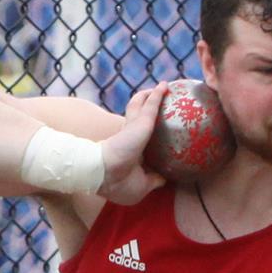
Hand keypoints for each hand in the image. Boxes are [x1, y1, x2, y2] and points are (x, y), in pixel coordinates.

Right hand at [96, 83, 169, 204]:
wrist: (106, 172)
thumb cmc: (121, 183)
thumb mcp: (142, 186)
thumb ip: (153, 181)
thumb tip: (164, 179)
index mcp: (131, 153)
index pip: (142, 143)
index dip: (150, 140)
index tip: (161, 139)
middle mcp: (131, 137)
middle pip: (141, 119)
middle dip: (147, 110)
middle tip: (160, 106)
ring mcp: (134, 127)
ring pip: (143, 107)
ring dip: (150, 98)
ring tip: (161, 89)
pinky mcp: (142, 121)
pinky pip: (152, 105)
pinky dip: (158, 95)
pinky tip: (166, 85)